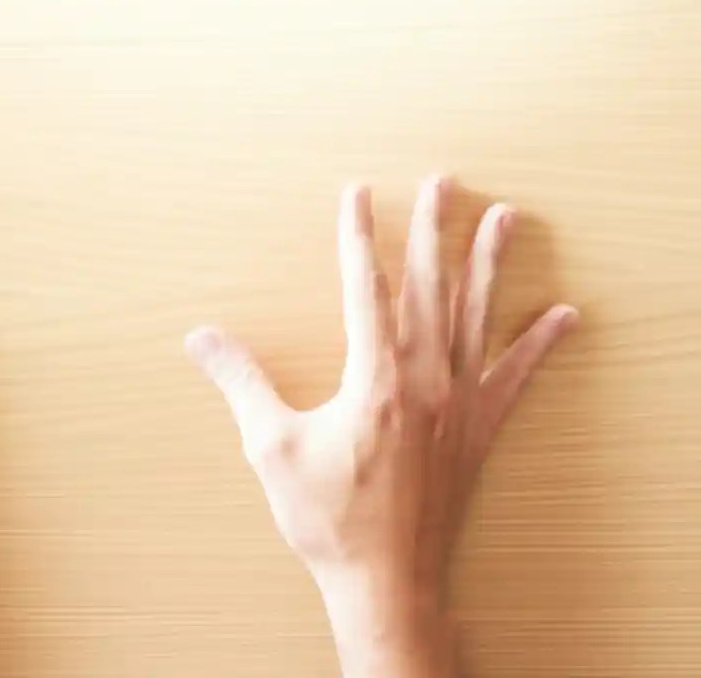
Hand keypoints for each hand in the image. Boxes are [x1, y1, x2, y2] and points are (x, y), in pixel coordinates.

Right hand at [186, 177, 576, 675]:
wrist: (386, 581)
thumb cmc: (328, 519)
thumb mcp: (271, 447)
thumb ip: (240, 383)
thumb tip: (201, 337)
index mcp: (374, 378)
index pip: (365, 288)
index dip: (358, 236)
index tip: (357, 194)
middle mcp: (425, 380)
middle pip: (430, 289)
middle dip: (434, 230)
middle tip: (443, 182)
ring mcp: (458, 405)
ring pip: (477, 318)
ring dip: (488, 265)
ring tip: (503, 218)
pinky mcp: (477, 432)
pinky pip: (516, 377)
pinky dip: (539, 345)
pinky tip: (563, 316)